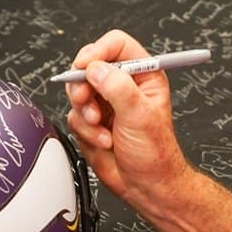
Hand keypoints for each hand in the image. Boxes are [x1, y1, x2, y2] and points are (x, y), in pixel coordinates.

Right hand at [65, 30, 191, 210]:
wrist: (146, 186)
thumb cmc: (156, 153)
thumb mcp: (141, 115)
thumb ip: (117, 88)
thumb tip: (95, 69)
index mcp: (143, 75)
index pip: (116, 45)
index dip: (98, 51)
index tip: (86, 65)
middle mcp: (122, 85)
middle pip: (90, 65)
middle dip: (84, 84)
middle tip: (86, 99)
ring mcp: (106, 103)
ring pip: (77, 90)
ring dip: (85, 111)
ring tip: (100, 125)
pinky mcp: (92, 121)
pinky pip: (74, 115)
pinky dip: (85, 130)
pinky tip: (103, 140)